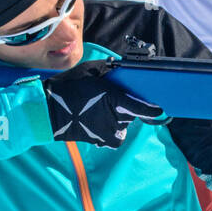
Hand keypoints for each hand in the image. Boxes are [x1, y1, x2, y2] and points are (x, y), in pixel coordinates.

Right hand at [43, 60, 166, 147]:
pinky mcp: (101, 141)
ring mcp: (108, 132)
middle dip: (127, 108)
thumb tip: (124, 69)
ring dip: (119, 119)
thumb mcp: (91, 70)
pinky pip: (114, 136)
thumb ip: (111, 70)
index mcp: (115, 100)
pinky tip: (99, 120)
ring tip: (102, 109)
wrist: (49, 111)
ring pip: (123, 126)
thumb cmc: (70, 87)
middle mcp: (115, 119)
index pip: (142, 109)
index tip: (162, 110)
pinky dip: (111, 130)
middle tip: (112, 99)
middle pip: (131, 115)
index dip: (153, 110)